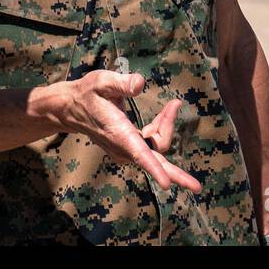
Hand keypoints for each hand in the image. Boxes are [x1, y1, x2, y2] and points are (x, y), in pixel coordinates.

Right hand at [45, 71, 201, 192]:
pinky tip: (163, 114)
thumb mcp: (101, 81)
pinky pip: (152, 145)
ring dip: (167, 127)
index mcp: (118, 133)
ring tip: (173, 105)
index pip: (139, 154)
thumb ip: (121, 83)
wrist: (72, 109)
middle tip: (196, 186)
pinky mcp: (129, 148)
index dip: (154, 168)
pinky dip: (161, 129)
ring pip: (156, 147)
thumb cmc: (87, 93)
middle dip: (175, 175)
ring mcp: (127, 150)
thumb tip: (140, 84)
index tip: (167, 184)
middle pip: (154, 162)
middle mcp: (123, 146)